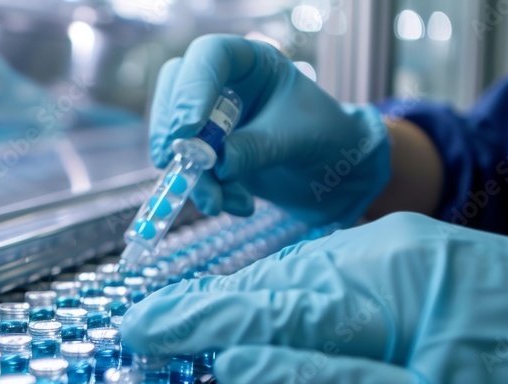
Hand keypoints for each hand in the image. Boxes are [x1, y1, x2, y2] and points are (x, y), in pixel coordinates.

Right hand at [150, 34, 391, 225]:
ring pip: (175, 133)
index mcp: (254, 61)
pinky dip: (208, 190)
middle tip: (174, 160)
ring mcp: (213, 117)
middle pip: (176, 90)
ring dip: (190, 173)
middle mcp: (226, 82)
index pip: (210, 55)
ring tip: (216, 204)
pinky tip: (239, 204)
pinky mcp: (208, 151)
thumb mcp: (296, 140)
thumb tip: (216, 163)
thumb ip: (255, 147)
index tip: (188, 129)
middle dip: (172, 130)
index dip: (192, 87)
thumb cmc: (326, 138)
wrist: (335, 173)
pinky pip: (190, 167)